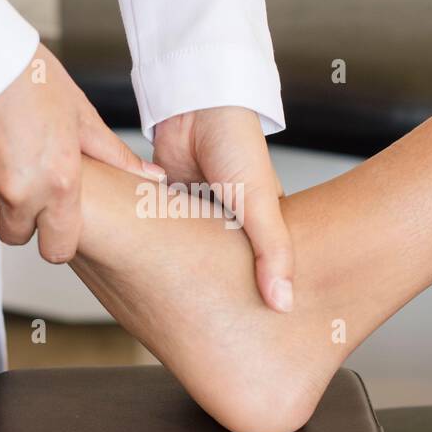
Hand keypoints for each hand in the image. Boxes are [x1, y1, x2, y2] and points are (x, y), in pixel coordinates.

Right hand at [0, 44, 160, 262]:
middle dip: (22, 216)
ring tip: (4, 143)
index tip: (57, 223)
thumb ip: (113, 155)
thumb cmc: (28, 76)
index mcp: (58, 182)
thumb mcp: (80, 115)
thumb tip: (151, 177)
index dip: (56, 239)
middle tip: (28, 175)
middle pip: (17, 234)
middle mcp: (19, 192)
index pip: (57, 250)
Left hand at [153, 106, 293, 312]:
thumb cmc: (235, 140)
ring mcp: (196, 211)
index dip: (257, 296)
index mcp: (261, 221)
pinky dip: (156, 246)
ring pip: (188, 251)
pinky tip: (149, 272)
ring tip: (176, 308)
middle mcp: (229, 218)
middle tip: (211, 329)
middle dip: (217, 290)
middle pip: (223, 264)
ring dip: (181, 268)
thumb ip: (271, 254)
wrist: (192, 102)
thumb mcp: (259, 204)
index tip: (252, 329)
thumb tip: (282, 304)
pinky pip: (160, 231)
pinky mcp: (166, 201)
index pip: (262, 269)